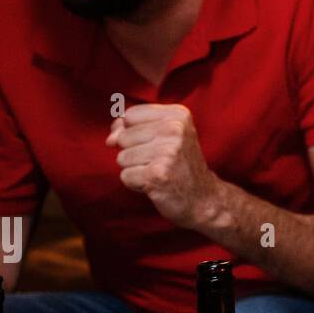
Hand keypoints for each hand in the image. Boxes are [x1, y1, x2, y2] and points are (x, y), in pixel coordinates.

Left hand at [107, 103, 221, 229]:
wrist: (203, 197)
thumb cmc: (179, 164)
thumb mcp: (166, 135)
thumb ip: (133, 127)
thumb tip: (110, 138)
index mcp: (178, 115)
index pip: (130, 115)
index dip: (131, 131)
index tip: (151, 143)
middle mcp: (175, 129)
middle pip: (123, 137)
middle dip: (133, 152)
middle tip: (159, 161)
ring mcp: (167, 152)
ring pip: (122, 157)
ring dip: (135, 169)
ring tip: (157, 171)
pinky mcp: (157, 174)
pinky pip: (125, 176)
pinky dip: (136, 184)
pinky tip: (155, 184)